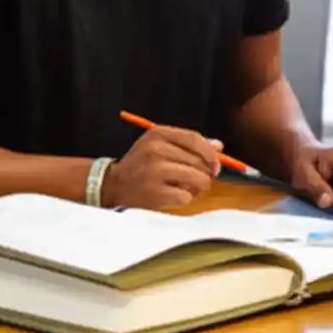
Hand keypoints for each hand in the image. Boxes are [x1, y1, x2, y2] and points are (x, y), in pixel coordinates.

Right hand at [101, 127, 222, 208]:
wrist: (112, 186)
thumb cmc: (142, 165)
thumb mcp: (160, 146)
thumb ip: (189, 145)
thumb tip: (219, 146)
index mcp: (158, 134)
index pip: (195, 139)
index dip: (211, 153)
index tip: (216, 165)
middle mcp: (156, 150)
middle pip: (199, 161)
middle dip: (205, 173)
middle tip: (199, 181)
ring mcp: (155, 171)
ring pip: (198, 179)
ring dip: (198, 187)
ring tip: (186, 188)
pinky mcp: (155, 192)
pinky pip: (187, 196)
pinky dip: (185, 199)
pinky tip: (173, 196)